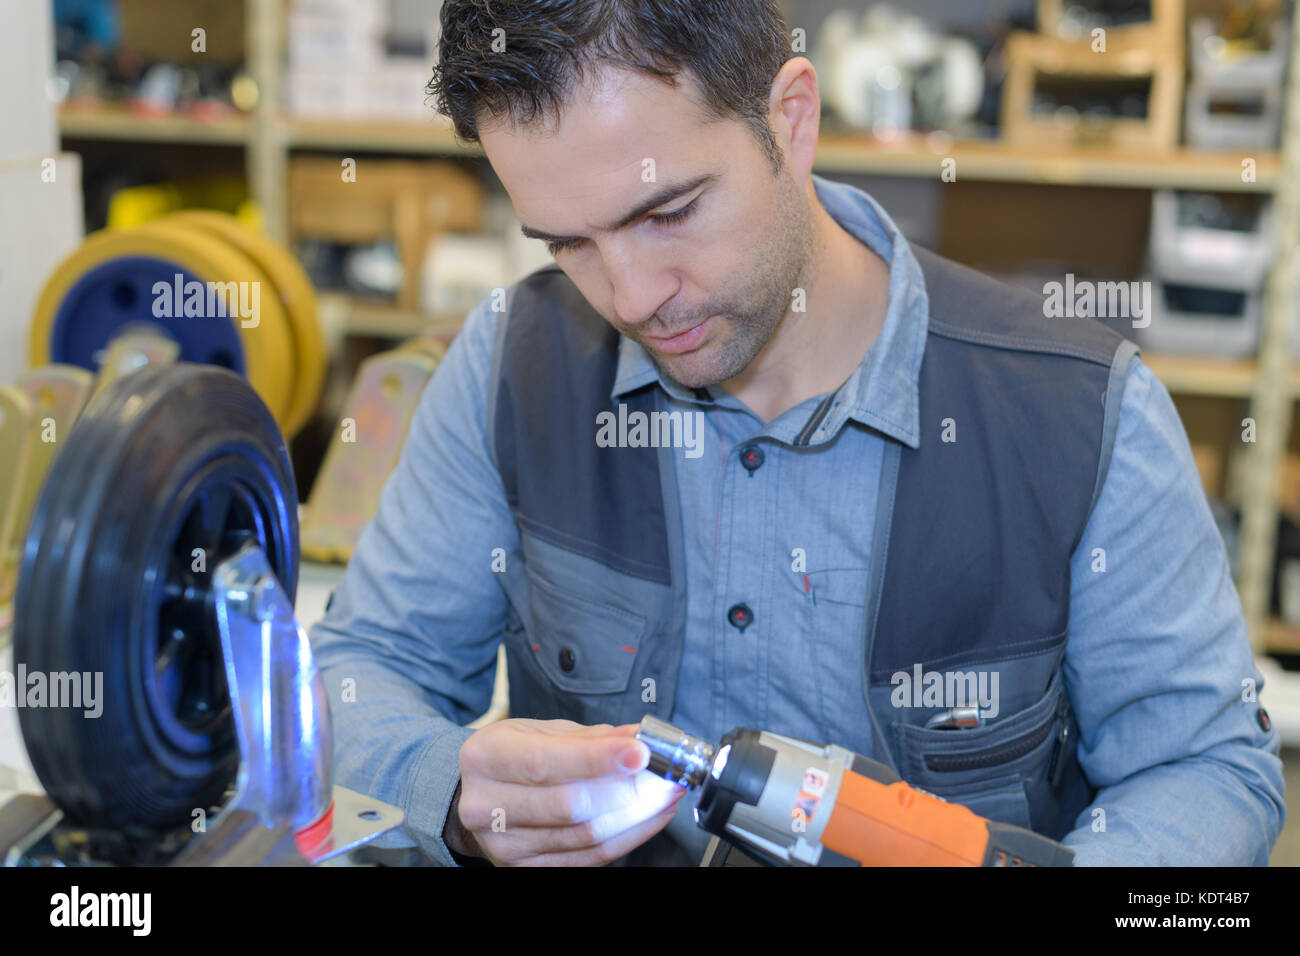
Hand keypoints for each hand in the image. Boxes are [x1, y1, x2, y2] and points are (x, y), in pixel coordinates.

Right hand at [447, 718, 685, 865]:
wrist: (472, 793)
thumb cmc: (510, 757)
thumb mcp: (538, 731)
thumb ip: (589, 737)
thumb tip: (639, 738)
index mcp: (486, 758)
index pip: (545, 763)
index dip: (596, 760)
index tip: (640, 752)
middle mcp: (486, 805)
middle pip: (569, 806)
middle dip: (627, 790)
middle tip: (665, 775)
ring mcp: (505, 845)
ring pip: (584, 836)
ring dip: (637, 815)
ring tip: (665, 793)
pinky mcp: (526, 868)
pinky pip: (589, 858)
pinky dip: (628, 837)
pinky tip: (648, 817)